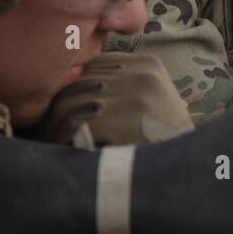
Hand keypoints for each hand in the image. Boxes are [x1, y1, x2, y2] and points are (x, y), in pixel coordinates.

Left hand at [41, 52, 192, 144]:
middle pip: (79, 82)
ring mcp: (132, 98)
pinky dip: (62, 139)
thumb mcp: (154, 98)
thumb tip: (69, 75)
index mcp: (149, 65)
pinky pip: (73, 124)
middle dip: (59, 106)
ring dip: (55, 125)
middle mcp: (142, 75)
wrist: (184, 170)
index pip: (96, 63)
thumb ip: (123, 82)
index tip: (66, 106)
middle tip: (49, 127)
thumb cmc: (163, 138)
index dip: (76, 84)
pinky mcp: (120, 122)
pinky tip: (64, 149)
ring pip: (71, 103)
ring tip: (52, 140)